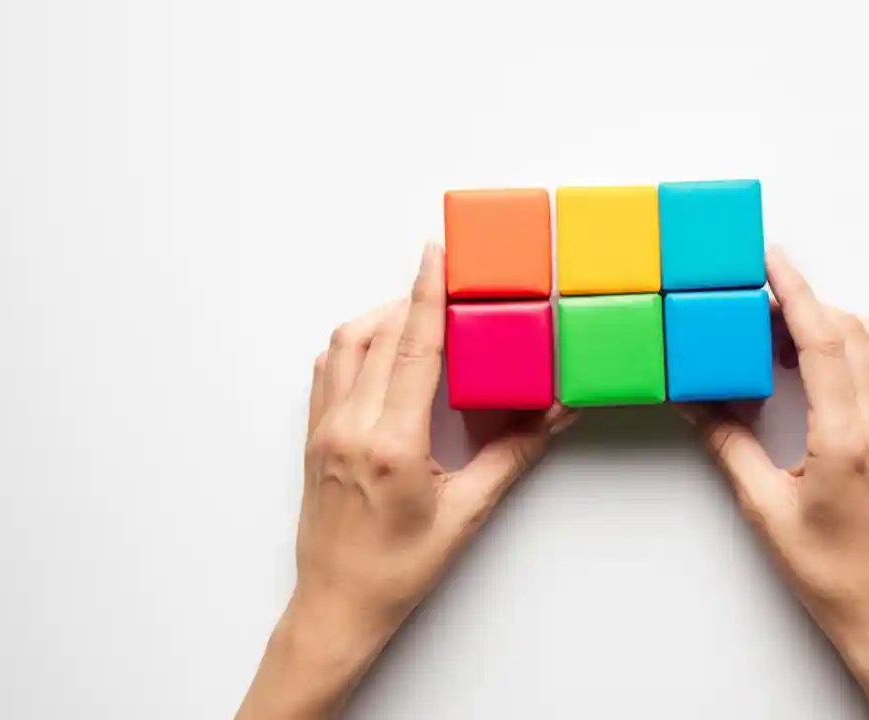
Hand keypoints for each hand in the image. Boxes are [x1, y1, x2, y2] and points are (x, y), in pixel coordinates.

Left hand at [238, 245, 577, 719]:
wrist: (337, 607)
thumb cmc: (398, 571)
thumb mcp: (467, 514)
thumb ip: (512, 454)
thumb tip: (554, 412)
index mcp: (391, 444)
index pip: (414, 348)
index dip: (427, 294)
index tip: (436, 252)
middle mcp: (350, 427)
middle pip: (380, 335)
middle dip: (414, 298)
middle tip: (448, 279)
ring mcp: (324, 429)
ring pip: (346, 345)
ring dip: (383, 318)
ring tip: (420, 313)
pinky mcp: (313, 436)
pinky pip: (329, 369)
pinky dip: (357, 344)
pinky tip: (383, 349)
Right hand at [682, 248, 868, 718]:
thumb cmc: (826, 569)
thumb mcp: (763, 507)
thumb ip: (728, 444)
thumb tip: (694, 400)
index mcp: (848, 436)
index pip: (825, 340)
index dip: (796, 292)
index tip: (770, 258)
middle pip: (850, 330)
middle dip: (803, 302)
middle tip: (755, 301)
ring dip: (834, 321)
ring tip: (785, 333)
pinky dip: (858, 344)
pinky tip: (824, 359)